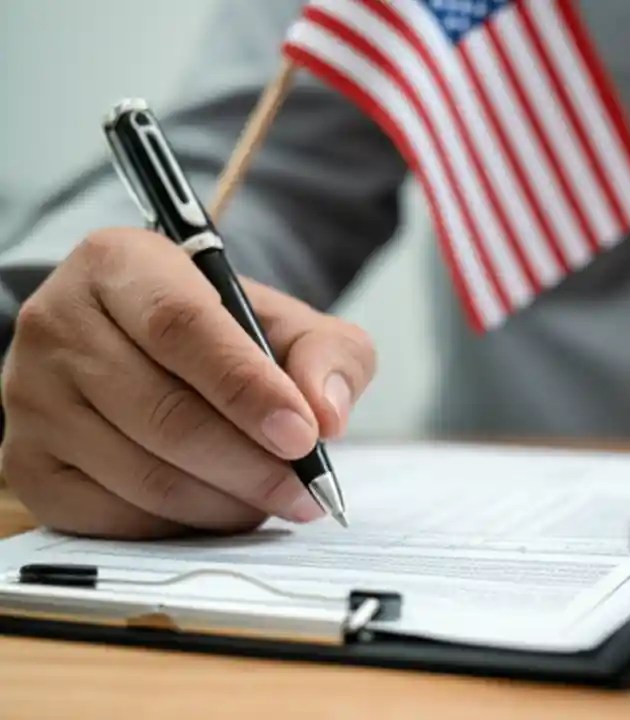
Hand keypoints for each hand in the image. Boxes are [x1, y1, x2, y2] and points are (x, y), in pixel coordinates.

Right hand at [0, 228, 375, 538]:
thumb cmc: (222, 333)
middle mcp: (58, 324)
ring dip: (225, 501)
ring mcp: (31, 398)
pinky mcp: (28, 464)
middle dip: (251, 464)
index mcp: (120, 264)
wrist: (142, 350)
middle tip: (307, 489)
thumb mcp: (288, 321)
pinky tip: (223, 509)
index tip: (303, 435)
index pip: (181, 327)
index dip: (248, 389)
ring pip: (141, 473)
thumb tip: (327, 413)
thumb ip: (326, 353)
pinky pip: (114, 517)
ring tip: (276, 499)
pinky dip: (183, 526)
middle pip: (163, 412)